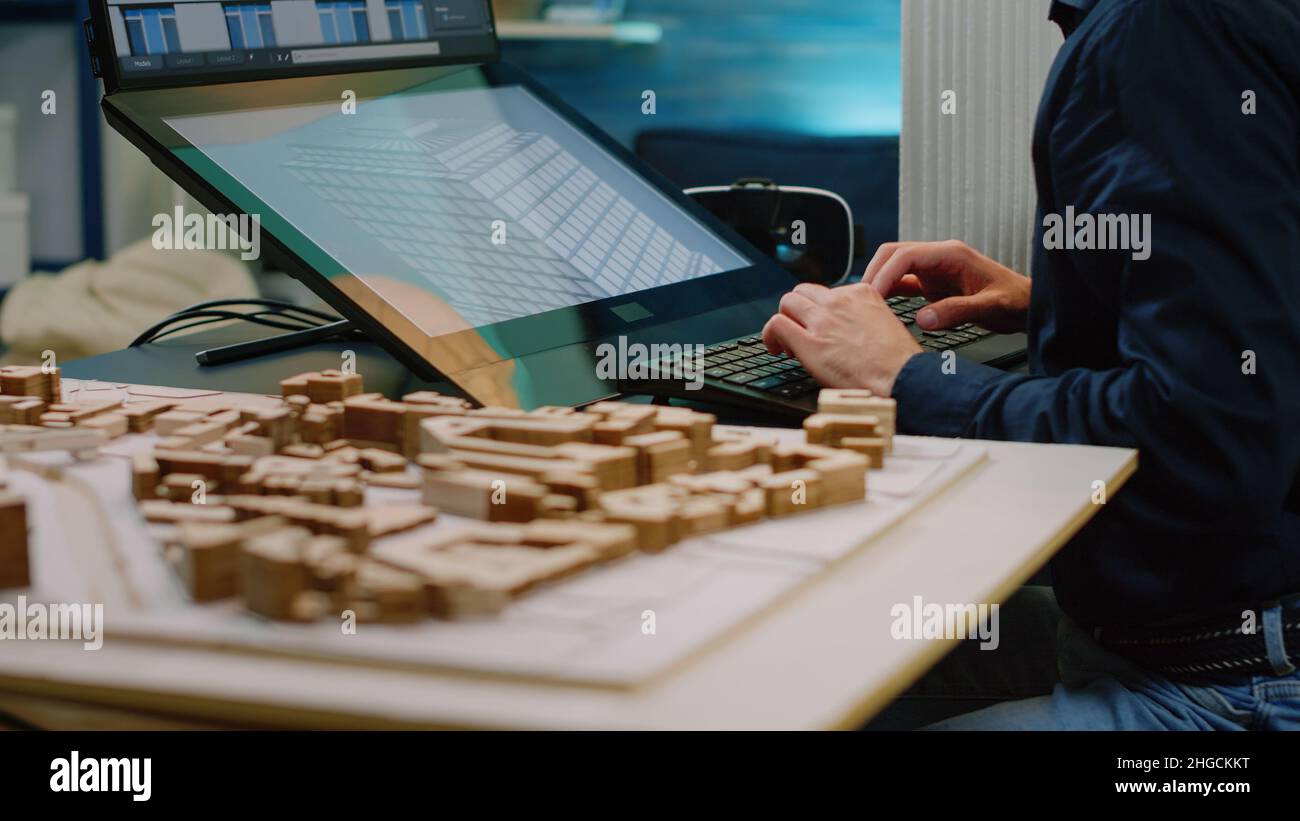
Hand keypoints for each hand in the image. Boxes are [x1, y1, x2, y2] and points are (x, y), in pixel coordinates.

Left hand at [762, 282, 922, 396]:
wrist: (901, 378)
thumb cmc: (899, 362)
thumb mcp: (886, 324)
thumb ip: (864, 318)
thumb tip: (846, 329)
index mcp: (862, 294)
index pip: (828, 292)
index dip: (819, 310)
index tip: (820, 326)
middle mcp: (840, 302)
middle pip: (803, 292)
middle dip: (798, 311)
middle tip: (800, 332)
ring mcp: (823, 321)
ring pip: (787, 303)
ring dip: (784, 320)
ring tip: (787, 343)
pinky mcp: (810, 343)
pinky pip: (777, 325)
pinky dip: (770, 335)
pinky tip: (776, 349)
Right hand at [864, 240, 1031, 333]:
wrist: (1028, 305)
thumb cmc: (1015, 301)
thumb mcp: (990, 307)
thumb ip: (957, 311)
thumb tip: (923, 320)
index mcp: (951, 254)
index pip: (905, 255)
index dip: (884, 274)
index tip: (872, 295)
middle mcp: (939, 258)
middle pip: (893, 255)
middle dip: (874, 274)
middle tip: (859, 300)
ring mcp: (934, 270)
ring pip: (894, 268)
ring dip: (878, 283)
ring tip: (863, 304)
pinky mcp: (933, 284)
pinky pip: (903, 283)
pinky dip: (889, 293)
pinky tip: (880, 308)